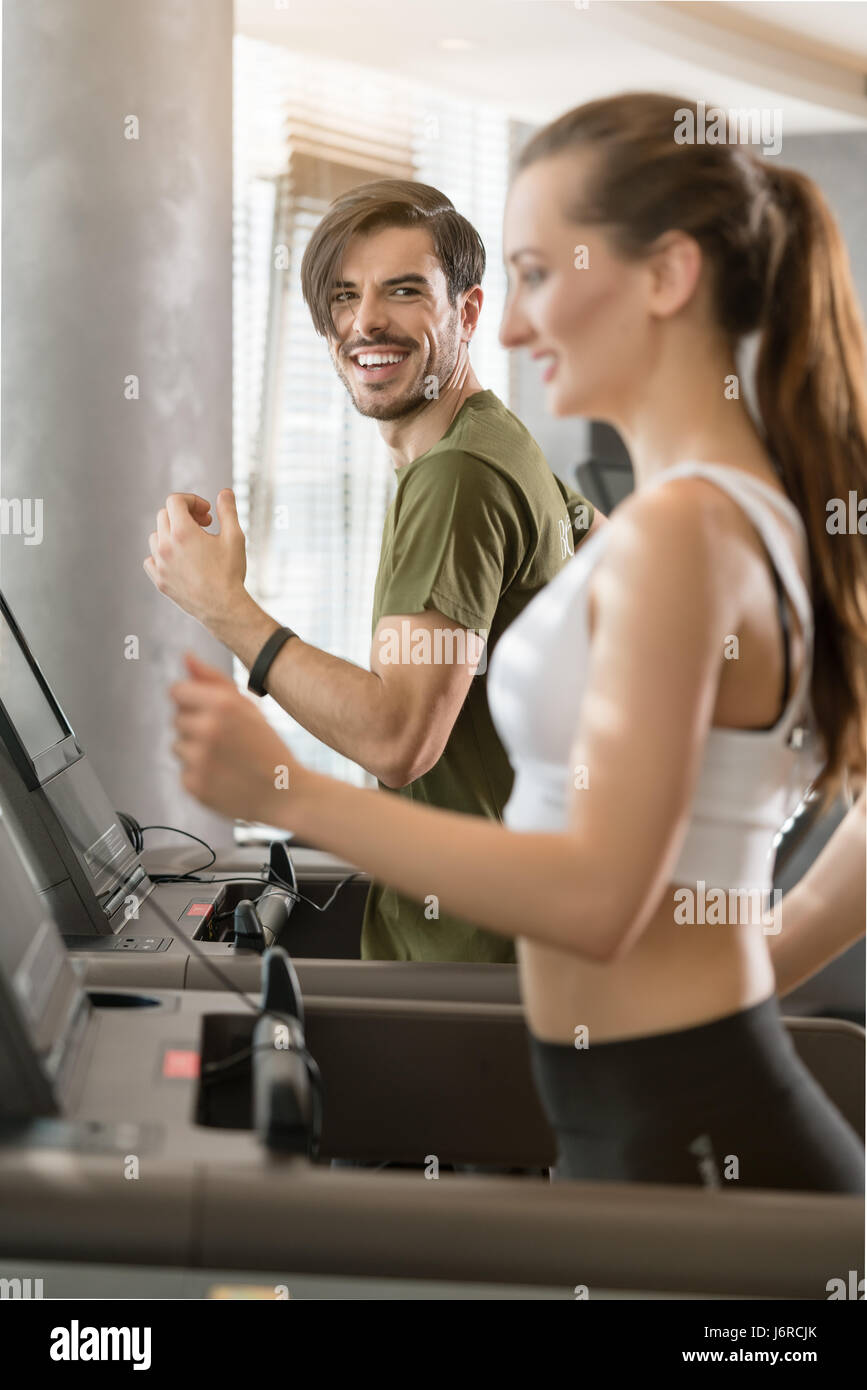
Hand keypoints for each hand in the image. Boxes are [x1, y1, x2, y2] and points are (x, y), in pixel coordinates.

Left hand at [144, 490, 246, 629]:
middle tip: (205, 526)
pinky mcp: (159, 580)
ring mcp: (160, 564)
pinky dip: (162, 554)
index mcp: (183, 532)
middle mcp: (166, 546)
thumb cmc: (230, 572)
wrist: (223, 608)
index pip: (175, 501)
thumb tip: (225, 492)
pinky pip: (151, 559)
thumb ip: (228, 510)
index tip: (207, 513)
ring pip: (156, 536)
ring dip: (172, 533)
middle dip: (184, 515)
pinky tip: (179, 559)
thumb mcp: (235, 537)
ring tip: (192, 543)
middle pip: (165, 515)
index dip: (192, 501)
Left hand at [170, 653, 305, 825]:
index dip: (190, 699)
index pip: (176, 691)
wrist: (284, 792)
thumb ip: (212, 679)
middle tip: (225, 739)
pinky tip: (222, 775)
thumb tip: (186, 657)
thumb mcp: (247, 706)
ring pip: (177, 745)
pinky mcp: (194, 785)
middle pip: (176, 718)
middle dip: (195, 725)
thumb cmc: (267, 747)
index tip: (205, 710)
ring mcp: (199, 759)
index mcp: (221, 704)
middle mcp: (207, 729)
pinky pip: (183, 771)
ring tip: (225, 758)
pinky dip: (199, 774)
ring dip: (194, 750)